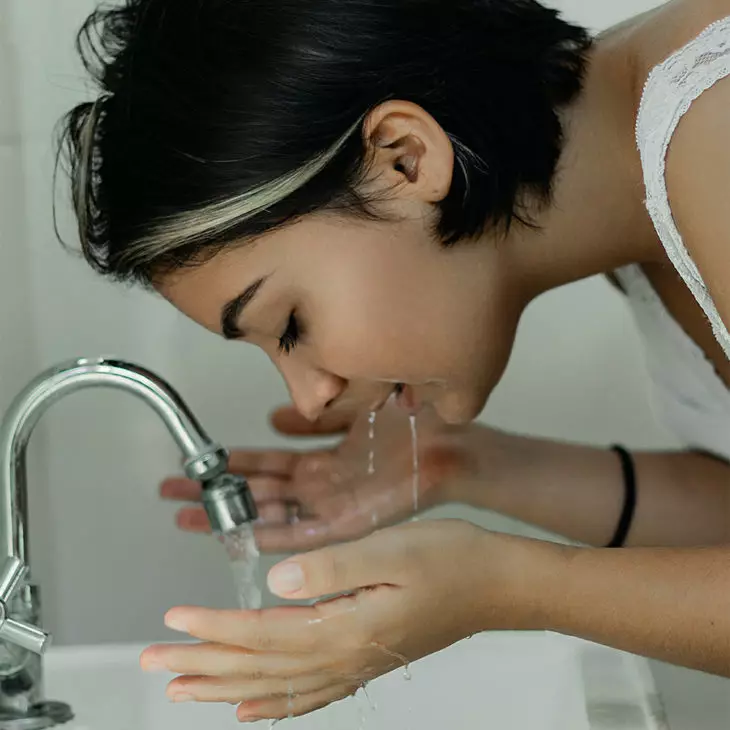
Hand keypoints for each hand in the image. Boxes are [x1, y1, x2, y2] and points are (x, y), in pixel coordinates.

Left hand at [141, 520, 551, 720]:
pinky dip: (274, 707)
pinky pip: (311, 696)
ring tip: (185, 689)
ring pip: (276, 687)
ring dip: (226, 688)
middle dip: (203, 663)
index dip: (214, 628)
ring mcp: (357, 664)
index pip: (262, 633)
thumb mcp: (391, 549)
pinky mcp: (367, 660)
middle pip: (259, 667)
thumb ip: (330, 568)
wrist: (498, 584)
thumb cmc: (451, 559)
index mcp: (346, 626)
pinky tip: (252, 711)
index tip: (174, 620)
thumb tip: (274, 585)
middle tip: (156, 661)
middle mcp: (345, 655)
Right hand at [161, 401, 481, 550]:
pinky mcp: (350, 524)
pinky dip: (275, 536)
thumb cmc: (408, 427)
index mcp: (319, 461)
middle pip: (256, 492)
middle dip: (214, 494)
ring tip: (189, 517)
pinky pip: (305, 534)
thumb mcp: (349, 413)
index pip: (263, 465)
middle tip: (171, 495)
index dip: (227, 465)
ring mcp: (331, 507)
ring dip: (232, 517)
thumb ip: (312, 418)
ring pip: (271, 515)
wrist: (449, 444)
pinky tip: (244, 537)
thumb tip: (272, 415)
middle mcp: (318, 487)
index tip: (195, 465)